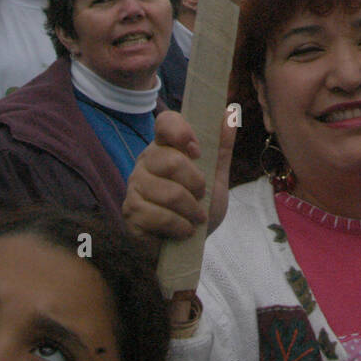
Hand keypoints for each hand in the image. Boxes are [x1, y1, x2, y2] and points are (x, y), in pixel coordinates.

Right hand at [123, 109, 235, 255]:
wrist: (188, 247)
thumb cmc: (199, 206)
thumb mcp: (216, 176)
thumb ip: (221, 147)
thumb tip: (230, 113)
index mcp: (166, 146)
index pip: (166, 121)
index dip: (181, 131)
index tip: (197, 150)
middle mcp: (146, 161)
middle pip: (171, 161)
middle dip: (196, 183)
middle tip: (202, 196)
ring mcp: (135, 186)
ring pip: (168, 192)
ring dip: (191, 210)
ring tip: (196, 218)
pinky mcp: (130, 212)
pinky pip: (158, 215)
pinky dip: (179, 226)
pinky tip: (184, 230)